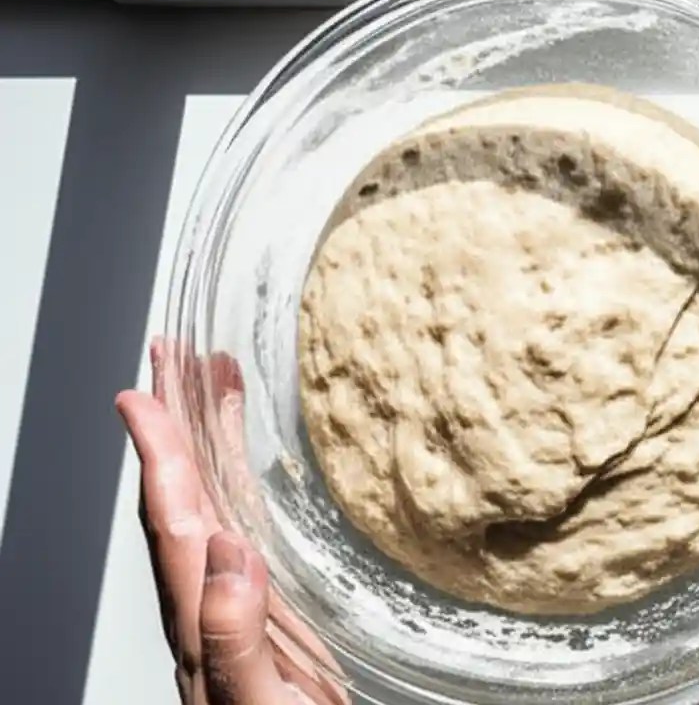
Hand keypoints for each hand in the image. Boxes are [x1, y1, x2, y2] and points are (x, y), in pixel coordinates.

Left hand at [117, 340, 347, 704]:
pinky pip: (241, 522)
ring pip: (209, 500)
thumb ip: (236, 637)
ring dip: (205, 435)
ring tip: (213, 376)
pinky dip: (238, 476)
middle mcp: (207, 597)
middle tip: (174, 353)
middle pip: (181, 494)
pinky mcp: (266, 602)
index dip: (157, 455)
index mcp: (201, 618)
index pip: (172, 521)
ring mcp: (234, 595)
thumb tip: (225, 553)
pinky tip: (245, 453)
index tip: (139, 394)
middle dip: (174, 420)